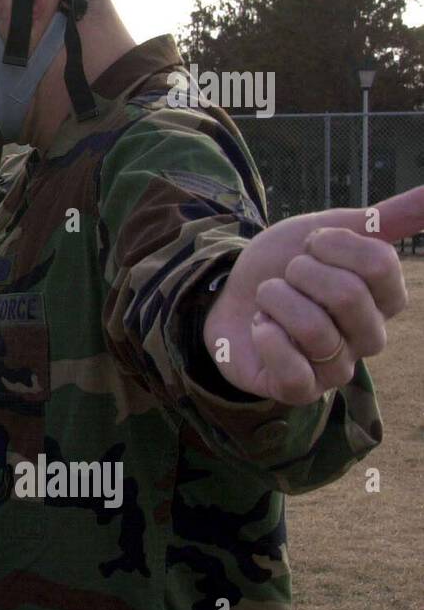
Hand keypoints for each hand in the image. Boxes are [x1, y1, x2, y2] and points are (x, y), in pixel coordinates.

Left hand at [203, 187, 423, 404]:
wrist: (225, 292)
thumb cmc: (282, 265)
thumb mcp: (328, 229)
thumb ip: (383, 218)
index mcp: (384, 300)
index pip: (381, 265)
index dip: (334, 245)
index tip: (311, 245)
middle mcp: (368, 338)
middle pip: (346, 295)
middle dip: (300, 272)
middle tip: (286, 276)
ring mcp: (335, 369)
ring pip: (312, 328)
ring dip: (275, 300)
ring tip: (268, 301)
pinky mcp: (298, 390)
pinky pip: (293, 371)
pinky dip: (267, 339)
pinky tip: (260, 328)